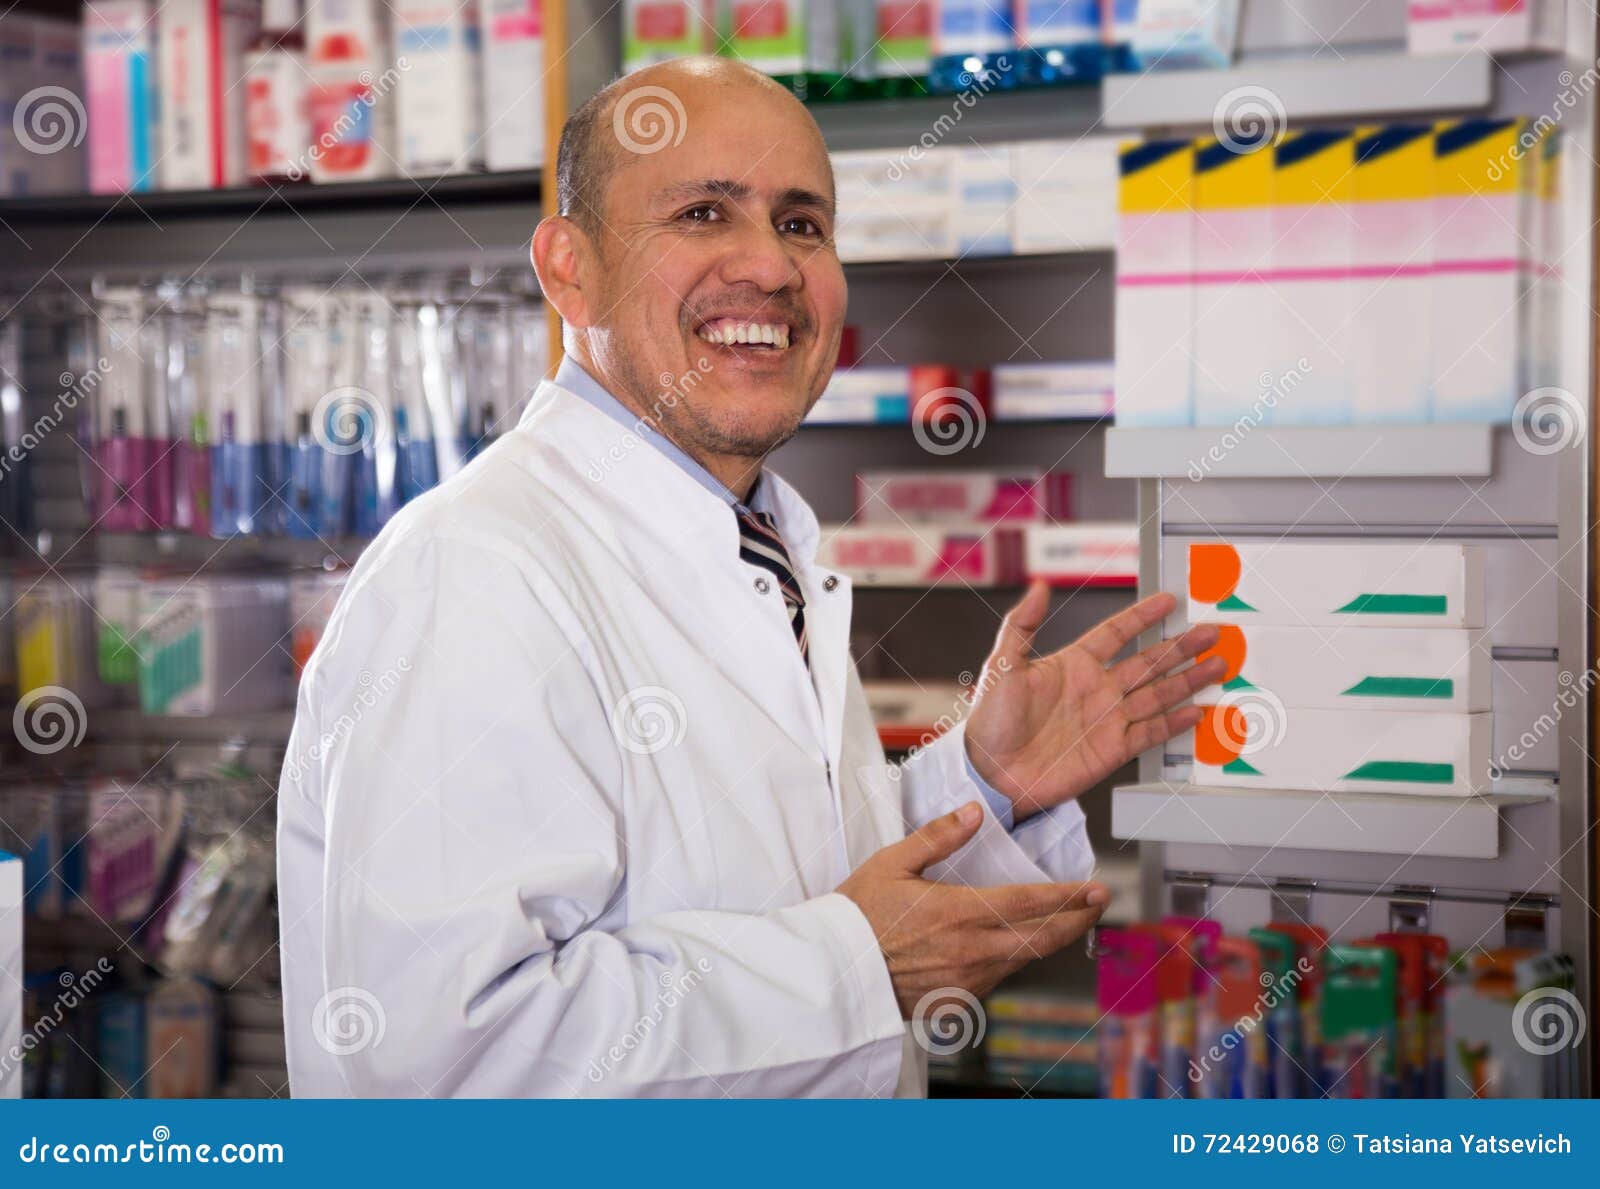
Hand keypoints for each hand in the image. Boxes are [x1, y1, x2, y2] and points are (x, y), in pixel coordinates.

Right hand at [837, 802, 1109, 1019]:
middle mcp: (970, 950)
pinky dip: (1019, 957)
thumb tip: (974, 812)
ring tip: (1066, 921)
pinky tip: (1020, 945)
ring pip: (1025, 959)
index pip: (1030, 903)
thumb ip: (937, 836)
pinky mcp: (957, 997)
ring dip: (1051, 940)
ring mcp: (966, 979)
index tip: (1095, 888)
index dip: (1069, 896)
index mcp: (958, 913)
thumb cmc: (856, 915)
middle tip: (1098, 904)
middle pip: (1042, 938)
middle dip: (1076, 920)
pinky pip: (1000, 976)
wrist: (833, 972)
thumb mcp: (891, 863)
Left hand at [964, 583, 1224, 821]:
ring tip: (1218, 665)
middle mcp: (1096, 689)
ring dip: (1188, 680)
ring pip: (1158, 694)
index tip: (1169, 600)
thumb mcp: (1001, 666)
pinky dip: (1175, 723)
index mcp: (1072, 665)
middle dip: (1180, 646)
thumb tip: (1039, 586)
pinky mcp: (1112, 750)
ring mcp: (1107, 719)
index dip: (1142, 617)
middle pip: (1148, 662)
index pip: (1116, 634)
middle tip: (1210, 631)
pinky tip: (1197, 711)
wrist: (991, 773)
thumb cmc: (989, 722)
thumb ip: (1021, 625)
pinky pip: (1150, 733)